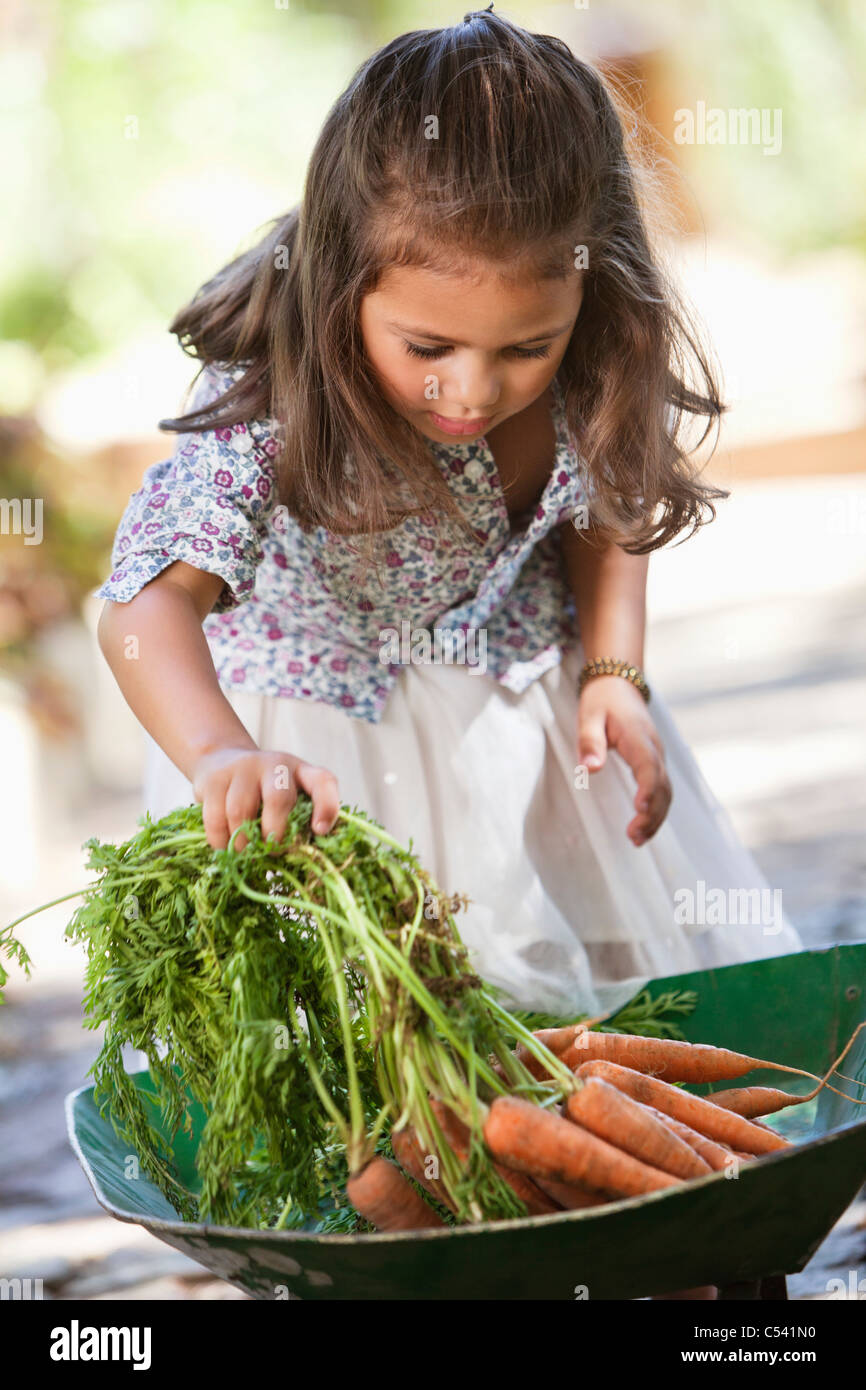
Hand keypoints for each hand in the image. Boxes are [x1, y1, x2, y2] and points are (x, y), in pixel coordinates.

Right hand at [191, 747, 340, 851]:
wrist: (222, 758)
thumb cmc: (263, 790)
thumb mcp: (288, 794)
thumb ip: (298, 820)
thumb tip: (301, 859)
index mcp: (301, 771)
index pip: (323, 782)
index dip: (326, 807)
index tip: (320, 831)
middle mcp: (274, 765)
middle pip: (278, 798)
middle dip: (275, 833)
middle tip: (272, 851)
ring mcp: (242, 768)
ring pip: (240, 810)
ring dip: (243, 841)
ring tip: (245, 852)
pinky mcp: (214, 778)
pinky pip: (214, 816)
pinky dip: (220, 839)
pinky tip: (226, 846)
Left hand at [576, 676, 671, 845]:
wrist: (619, 685)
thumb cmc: (602, 702)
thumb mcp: (589, 716)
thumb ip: (590, 743)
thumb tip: (590, 770)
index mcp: (638, 738)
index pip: (648, 766)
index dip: (647, 788)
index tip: (640, 808)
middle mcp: (654, 749)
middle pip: (662, 785)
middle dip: (652, 813)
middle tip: (634, 837)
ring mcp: (658, 756)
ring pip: (666, 791)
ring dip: (656, 817)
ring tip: (637, 840)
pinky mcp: (655, 762)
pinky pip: (662, 789)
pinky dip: (657, 810)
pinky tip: (644, 827)